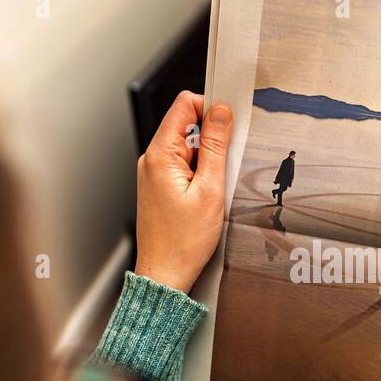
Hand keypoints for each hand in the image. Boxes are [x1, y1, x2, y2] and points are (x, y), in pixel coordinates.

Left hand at [133, 91, 231, 293]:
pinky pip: (183, 167)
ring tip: (213, 192)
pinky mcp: (159, 186)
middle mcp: (151, 160)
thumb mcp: (210, 190)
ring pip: (188, 149)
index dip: (209, 107)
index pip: (183, 105)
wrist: (165, 275)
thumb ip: (216, 146)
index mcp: (159, 155)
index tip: (229, 122)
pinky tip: (205, 198)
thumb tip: (222, 112)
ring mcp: (153, 173)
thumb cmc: (184, 241)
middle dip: (212, 141)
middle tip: (225, 169)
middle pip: (187, 126)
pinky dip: (199, 176)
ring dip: (207, 162)